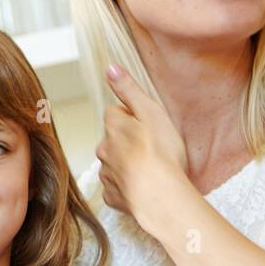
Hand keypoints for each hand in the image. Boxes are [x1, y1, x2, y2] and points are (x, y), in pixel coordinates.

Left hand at [95, 64, 187, 217]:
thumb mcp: (151, 112)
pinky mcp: (113, 196)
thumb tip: (110, 68)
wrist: (160, 196)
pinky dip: (129, 186)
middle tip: (154, 148)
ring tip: (152, 169)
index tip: (149, 126)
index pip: (116, 112)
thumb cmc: (161, 154)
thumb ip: (129, 90)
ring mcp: (107, 174)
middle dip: (130, 140)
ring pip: (115, 163)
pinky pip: (118, 187)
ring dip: (129, 163)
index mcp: (113, 127)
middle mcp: (103, 149)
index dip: (133, 117)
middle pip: (114, 138)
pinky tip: (144, 186)